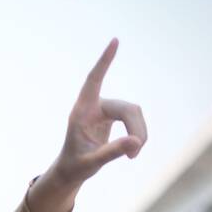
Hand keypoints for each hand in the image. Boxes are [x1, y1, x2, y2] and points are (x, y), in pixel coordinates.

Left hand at [53, 37, 146, 186]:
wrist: (72, 170)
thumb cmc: (75, 165)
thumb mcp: (91, 162)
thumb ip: (112, 152)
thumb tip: (136, 142)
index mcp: (82, 111)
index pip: (93, 80)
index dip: (104, 62)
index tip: (115, 42)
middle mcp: (95, 106)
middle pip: (126, 108)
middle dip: (136, 129)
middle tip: (135, 153)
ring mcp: (106, 110)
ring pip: (134, 113)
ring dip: (139, 134)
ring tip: (133, 155)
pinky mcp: (114, 117)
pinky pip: (134, 119)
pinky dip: (138, 135)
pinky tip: (133, 151)